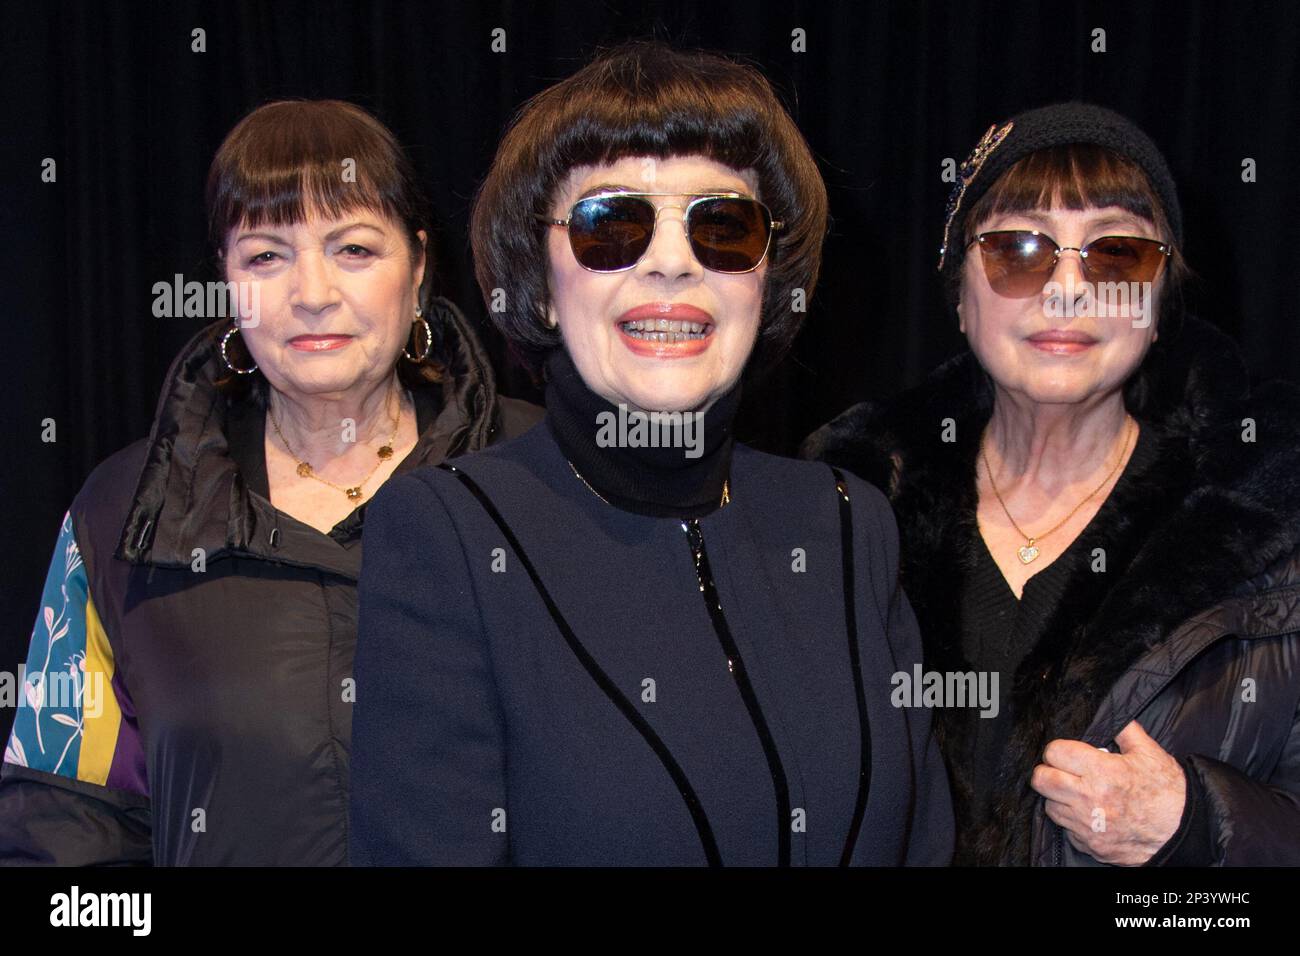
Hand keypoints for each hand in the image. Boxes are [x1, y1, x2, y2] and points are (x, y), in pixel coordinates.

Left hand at [1030, 720, 1185, 865]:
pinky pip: (1067, 831)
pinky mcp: (1092, 846)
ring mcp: (1089, 825)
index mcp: (1102, 771)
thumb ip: (1126, 730)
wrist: (1186, 832)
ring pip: (1050, 806)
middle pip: (1042, 780)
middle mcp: (1090, 799)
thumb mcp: (1150, 753)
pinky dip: (1073, 822)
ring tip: (1077, 793)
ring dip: (1059, 798)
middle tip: (1060, 771)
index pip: (1055, 753)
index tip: (1065, 753)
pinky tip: (1089, 815)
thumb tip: (1113, 714)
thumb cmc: (1170, 792)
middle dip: (1047, 771)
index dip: (1058, 749)